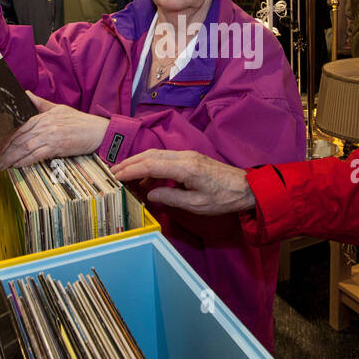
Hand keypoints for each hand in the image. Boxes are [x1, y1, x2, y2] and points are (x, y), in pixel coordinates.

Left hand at [0, 92, 108, 167]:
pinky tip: (18, 165)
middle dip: (6, 150)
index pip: (20, 127)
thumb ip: (41, 103)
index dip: (7, 138)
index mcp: (44, 116)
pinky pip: (36, 155)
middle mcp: (45, 125)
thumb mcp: (59, 108)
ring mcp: (50, 136)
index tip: (0, 146)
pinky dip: (25, 161)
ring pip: (25, 147)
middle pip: (19, 138)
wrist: (98, 131)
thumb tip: (26, 94)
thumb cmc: (81, 121)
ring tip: (4, 165)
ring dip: (12, 158)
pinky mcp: (57, 147)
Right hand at [112, 150, 254, 214]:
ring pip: (156, 154)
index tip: (116, 176)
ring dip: (139, 163)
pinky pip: (165, 158)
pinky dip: (150, 165)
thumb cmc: (224, 198)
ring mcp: (187, 155)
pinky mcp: (190, 158)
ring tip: (125, 175)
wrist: (246, 187)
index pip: (150, 165)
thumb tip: (149, 195)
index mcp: (185, 167)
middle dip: (130, 163)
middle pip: (150, 155)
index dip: (131, 170)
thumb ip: (170, 198)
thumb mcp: (196, 204)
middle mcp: (184, 156)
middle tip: (113, 173)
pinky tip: (146, 179)